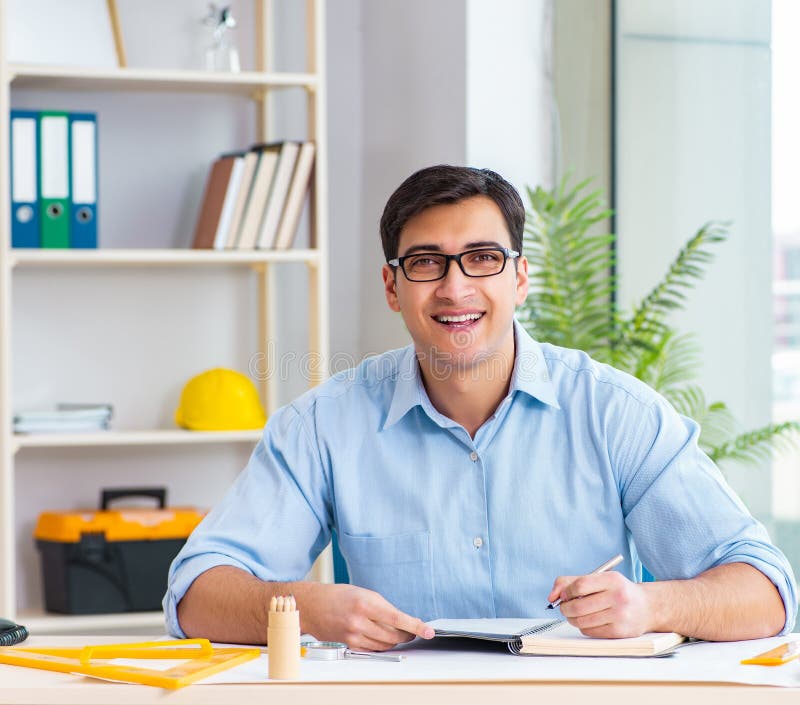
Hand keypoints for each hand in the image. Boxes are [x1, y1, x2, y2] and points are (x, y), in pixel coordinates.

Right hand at [297, 583, 433, 650]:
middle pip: (394, 635)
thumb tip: (402, 621)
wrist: (313, 605)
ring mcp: (354, 635)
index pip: (398, 618)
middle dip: (407, 634)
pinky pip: (373, 649)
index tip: (428, 631)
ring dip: (395, 640)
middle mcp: (360, 621)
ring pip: (385, 644)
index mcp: (365, 603)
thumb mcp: (364, 593)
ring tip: (397, 632)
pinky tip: (382, 637)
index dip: (416, 626)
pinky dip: (382, 644)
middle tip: (412, 630)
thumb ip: (383, 607)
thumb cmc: (338, 595)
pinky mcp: (350, 644)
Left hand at [547, 572, 653, 637]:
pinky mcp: (619, 632)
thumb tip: (552, 597)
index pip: (580, 585)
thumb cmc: (617, 591)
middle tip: (565, 607)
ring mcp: (620, 616)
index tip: (564, 595)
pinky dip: (583, 627)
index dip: (566, 592)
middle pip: (578, 606)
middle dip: (565, 608)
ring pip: (582, 621)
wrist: (647, 607)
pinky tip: (589, 621)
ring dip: (572, 619)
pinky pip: (590, 632)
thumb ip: (571, 582)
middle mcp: (618, 597)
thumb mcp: (599, 579)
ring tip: (576, 614)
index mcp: (612, 580)